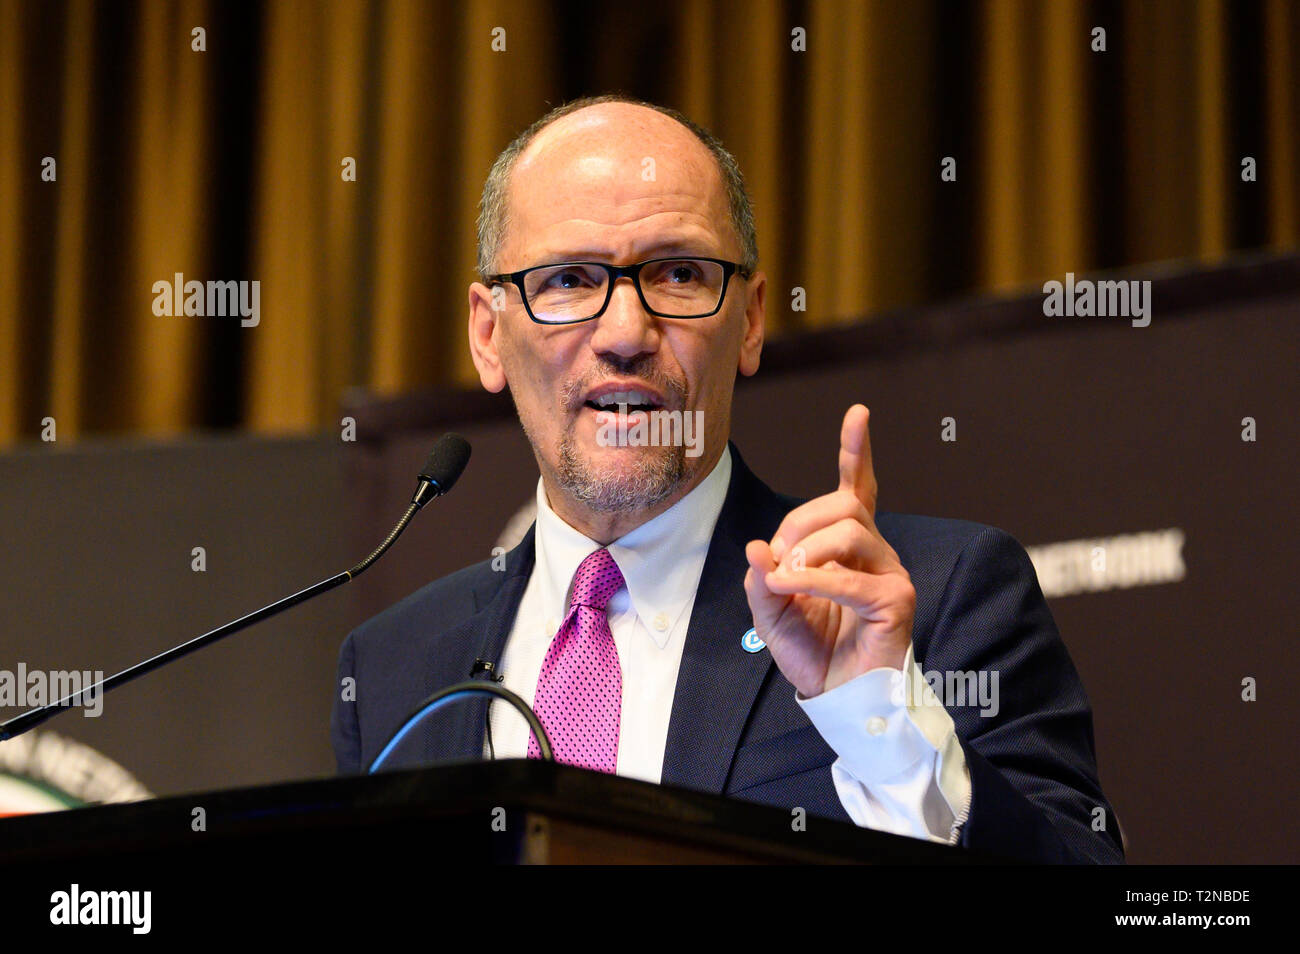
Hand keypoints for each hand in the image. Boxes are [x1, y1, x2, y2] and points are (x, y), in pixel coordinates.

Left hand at [743, 405, 915, 697]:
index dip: (857, 450)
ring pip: (850, 530)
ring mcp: (890, 573)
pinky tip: (793, 590)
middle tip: (780, 563)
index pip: (857, 487)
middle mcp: (874, 552)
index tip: (859, 413)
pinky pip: (851, 578)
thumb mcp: (771, 612)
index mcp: (847, 546)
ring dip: (808, 552)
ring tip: (790, 582)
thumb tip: (758, 548)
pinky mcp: (897, 600)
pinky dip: (814, 581)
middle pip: (842, 504)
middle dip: (799, 524)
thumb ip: (763, 578)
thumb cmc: (811, 652)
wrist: (837, 698)